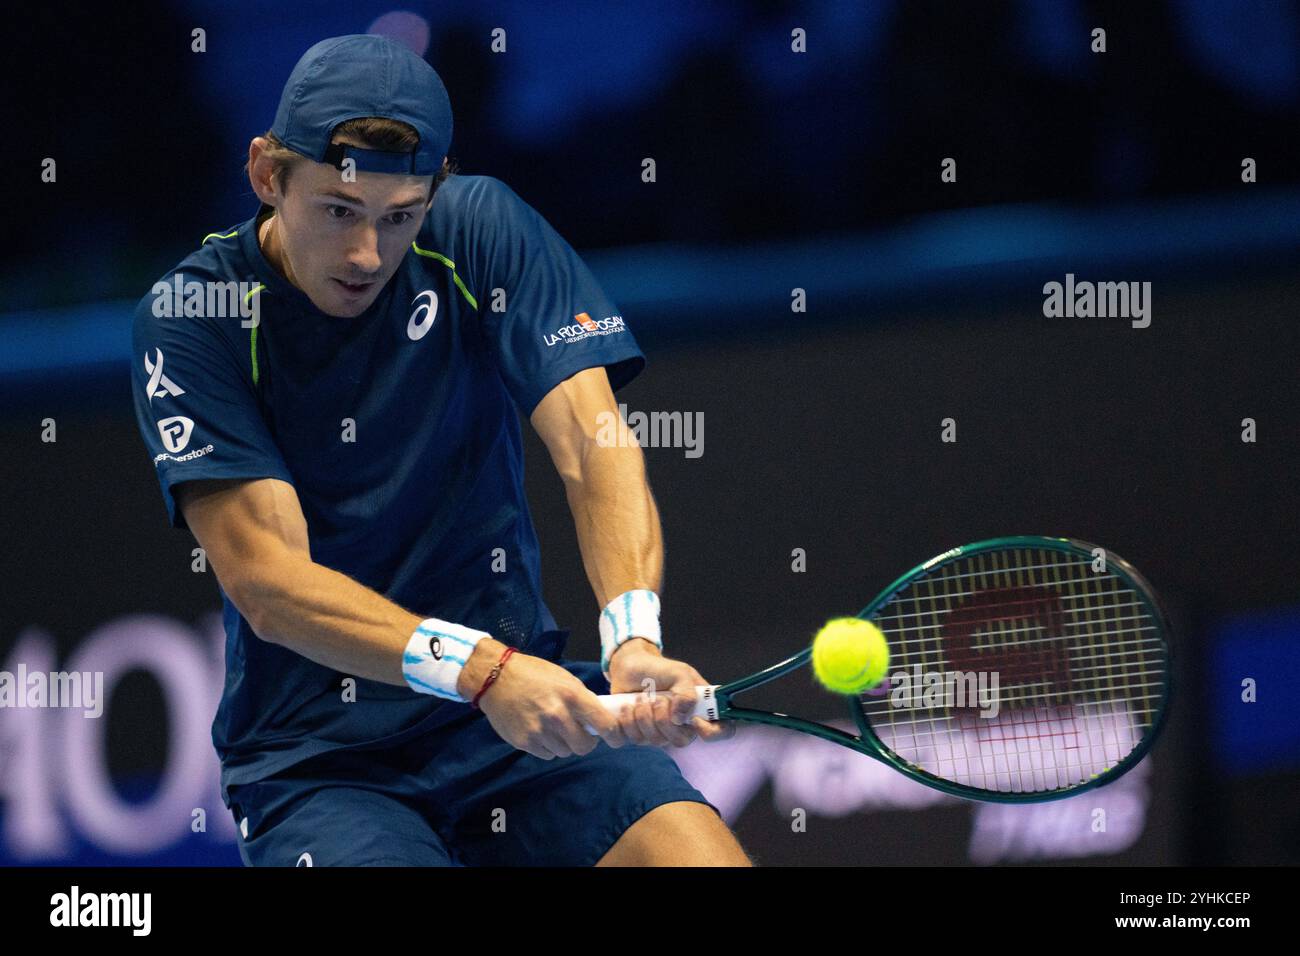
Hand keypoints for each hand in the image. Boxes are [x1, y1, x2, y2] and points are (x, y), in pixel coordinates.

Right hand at [474, 650, 626, 758]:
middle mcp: (557, 715)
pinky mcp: (525, 742)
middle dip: (585, 742)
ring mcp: (540, 731)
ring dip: (564, 743)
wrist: (496, 677)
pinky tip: (539, 731)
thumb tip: (599, 719)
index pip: (604, 724)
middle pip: (584, 746)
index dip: (613, 734)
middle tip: (579, 733)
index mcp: (572, 696)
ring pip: (565, 752)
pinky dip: (547, 746)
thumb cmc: (534, 674)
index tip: (614, 738)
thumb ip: (582, 699)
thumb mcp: (564, 678)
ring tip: (553, 727)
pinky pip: (547, 754)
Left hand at [606, 641, 736, 747]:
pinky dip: (625, 722)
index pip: (721, 731)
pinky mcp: (638, 735)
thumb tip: (680, 719)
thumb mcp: (679, 672)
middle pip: (681, 741)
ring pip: (654, 741)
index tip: (694, 720)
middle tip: (656, 698)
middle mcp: (683, 725)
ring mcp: (660, 733)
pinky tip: (626, 707)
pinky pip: (631, 740)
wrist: (630, 667)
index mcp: (701, 709)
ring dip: (643, 716)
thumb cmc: (658, 669)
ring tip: (639, 698)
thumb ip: (687, 692)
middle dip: (664, 719)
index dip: (711, 732)